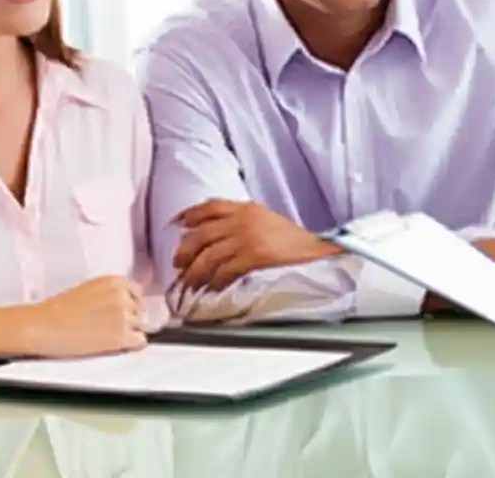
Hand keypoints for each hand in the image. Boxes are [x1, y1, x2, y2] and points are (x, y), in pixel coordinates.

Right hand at [23, 276, 146, 356]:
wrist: (43, 326)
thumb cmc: (58, 310)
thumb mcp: (89, 289)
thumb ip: (110, 293)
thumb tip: (127, 304)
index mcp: (114, 281)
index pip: (138, 292)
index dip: (131, 304)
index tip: (125, 311)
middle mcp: (122, 296)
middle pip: (139, 310)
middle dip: (128, 319)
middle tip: (108, 326)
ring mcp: (123, 316)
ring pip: (140, 326)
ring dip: (129, 332)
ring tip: (107, 335)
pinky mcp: (120, 336)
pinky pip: (140, 341)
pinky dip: (132, 344)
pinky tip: (118, 345)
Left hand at [173, 200, 341, 290]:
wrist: (317, 249)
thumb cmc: (293, 239)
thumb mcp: (265, 219)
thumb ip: (242, 220)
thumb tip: (215, 234)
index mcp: (246, 208)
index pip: (210, 206)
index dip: (190, 215)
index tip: (178, 224)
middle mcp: (243, 220)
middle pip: (201, 233)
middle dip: (185, 251)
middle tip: (179, 264)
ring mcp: (248, 238)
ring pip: (209, 256)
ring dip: (196, 272)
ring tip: (192, 282)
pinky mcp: (254, 256)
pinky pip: (224, 270)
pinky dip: (215, 281)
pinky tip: (213, 287)